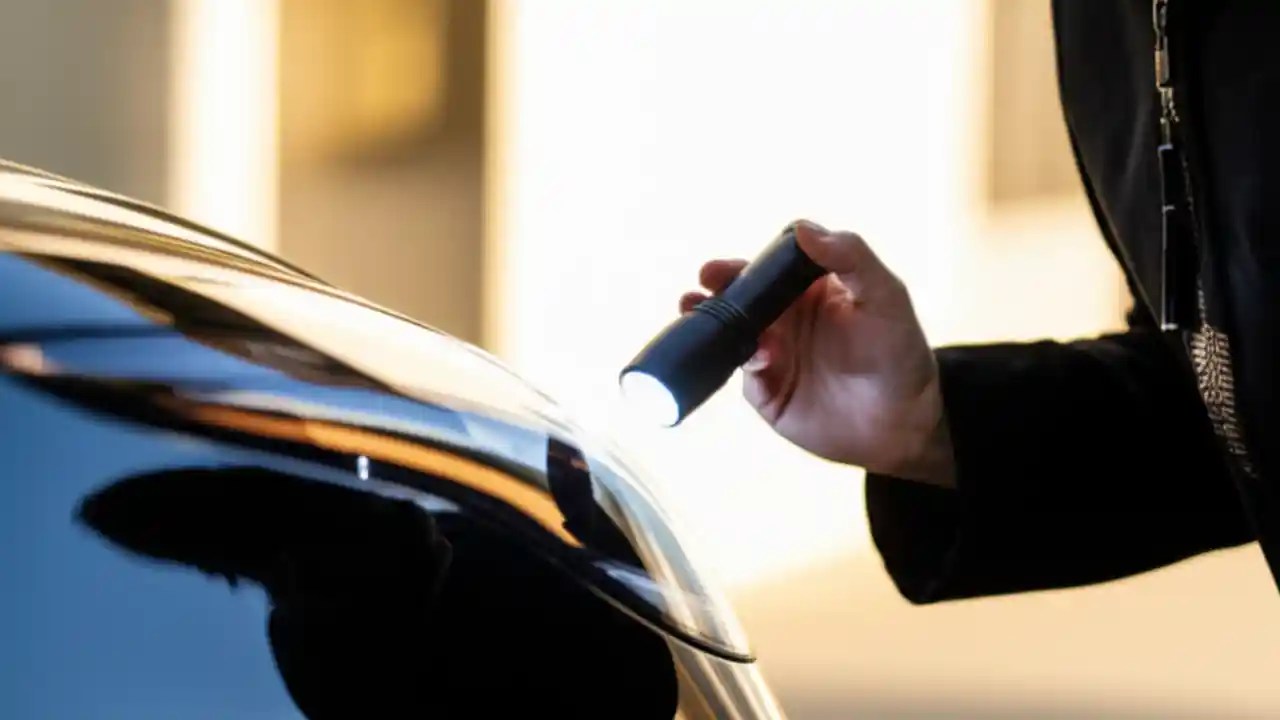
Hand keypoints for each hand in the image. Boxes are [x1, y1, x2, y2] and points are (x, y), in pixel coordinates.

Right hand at [680, 221, 955, 486]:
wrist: (902, 423)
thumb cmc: (899, 352)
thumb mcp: (885, 294)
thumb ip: (849, 256)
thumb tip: (802, 228)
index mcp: (808, 289)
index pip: (768, 267)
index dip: (746, 263)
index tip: (727, 264)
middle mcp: (785, 319)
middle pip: (740, 297)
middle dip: (717, 288)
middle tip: (704, 283)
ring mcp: (773, 354)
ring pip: (732, 333)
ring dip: (712, 323)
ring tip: (696, 313)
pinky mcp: (767, 392)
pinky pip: (744, 373)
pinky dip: (744, 361)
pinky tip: (759, 357)